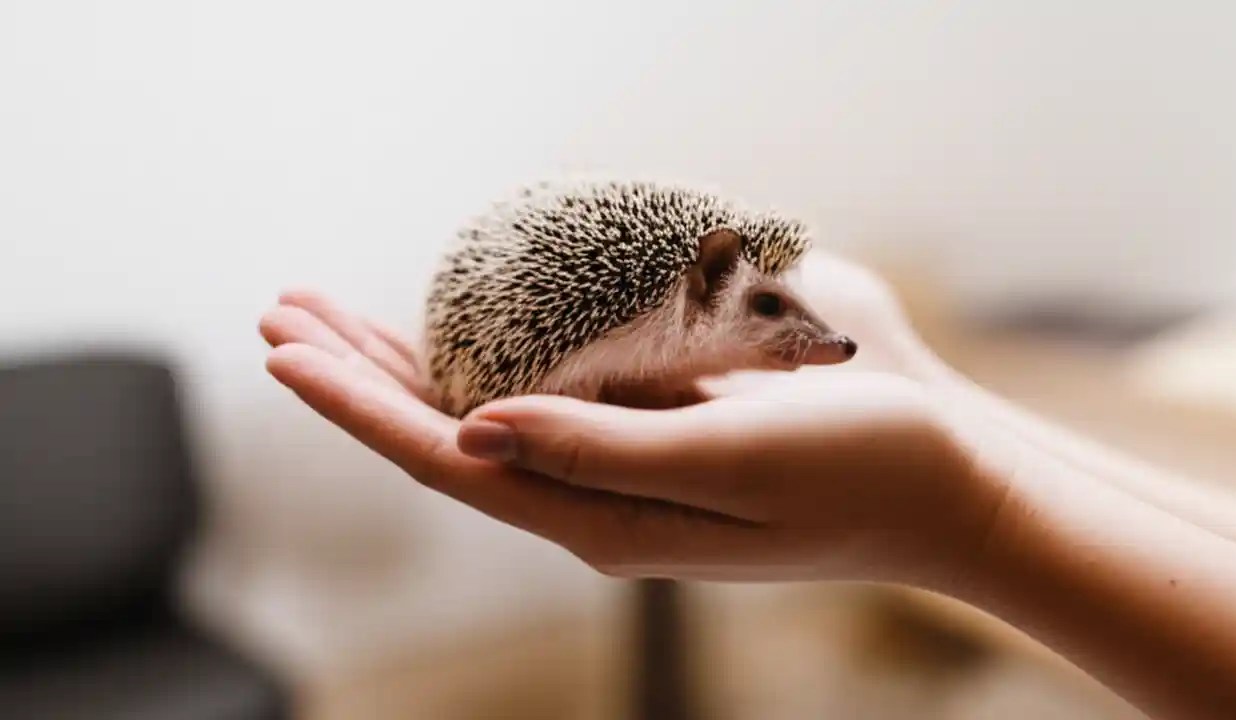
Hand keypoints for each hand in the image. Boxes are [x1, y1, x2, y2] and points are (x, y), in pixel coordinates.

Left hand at [259, 291, 1001, 587]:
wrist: (948, 487)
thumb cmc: (858, 471)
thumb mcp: (730, 460)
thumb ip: (601, 451)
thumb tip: (473, 434)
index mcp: (602, 517)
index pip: (445, 461)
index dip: (358, 405)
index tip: (284, 348)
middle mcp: (598, 497)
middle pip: (445, 436)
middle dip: (359, 374)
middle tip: (284, 312)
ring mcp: (627, 467)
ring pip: (487, 413)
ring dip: (410, 363)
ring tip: (338, 317)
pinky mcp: (660, 434)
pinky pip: (551, 396)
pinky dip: (490, 359)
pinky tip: (461, 335)